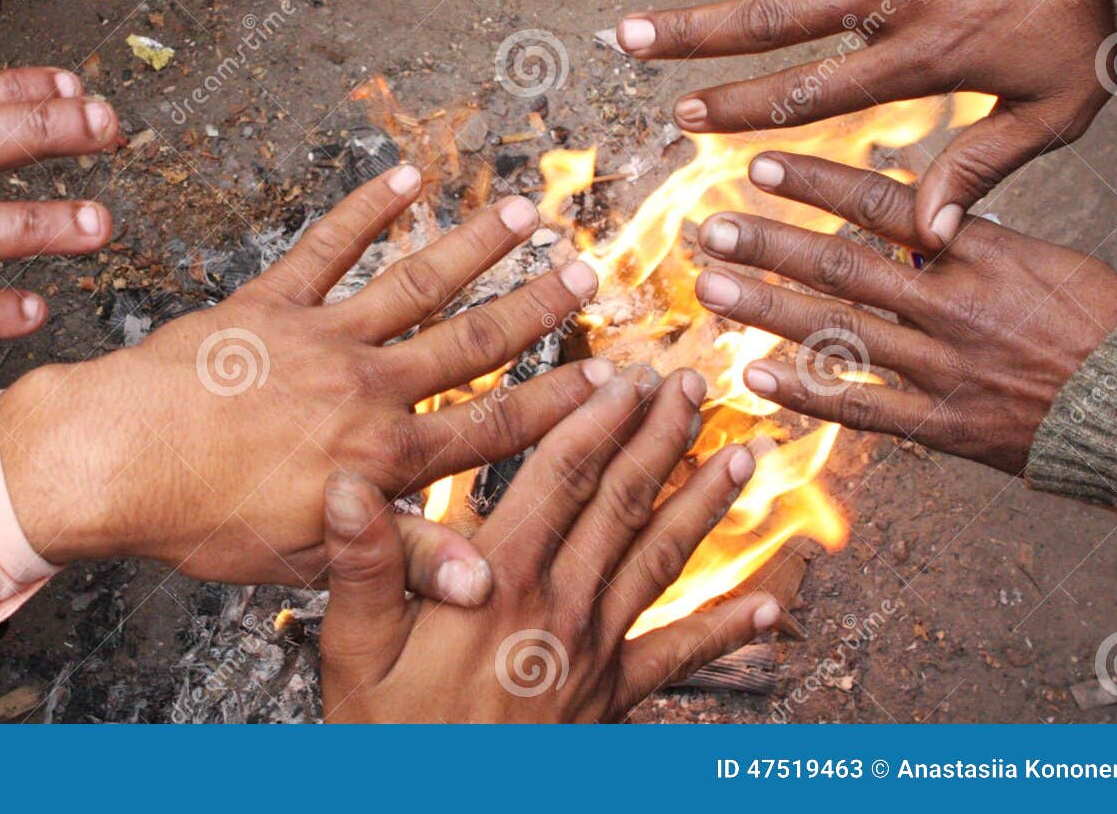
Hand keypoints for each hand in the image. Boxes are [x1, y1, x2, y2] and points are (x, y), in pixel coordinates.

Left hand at [0, 165, 610, 602]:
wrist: (112, 459)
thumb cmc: (200, 517)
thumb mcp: (310, 560)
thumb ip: (405, 559)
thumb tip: (489, 579)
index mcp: (380, 456)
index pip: (493, 427)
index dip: (558, 402)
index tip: (607, 375)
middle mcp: (364, 387)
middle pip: (471, 341)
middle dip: (535, 307)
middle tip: (586, 273)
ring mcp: (320, 337)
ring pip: (415, 282)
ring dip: (474, 245)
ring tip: (523, 211)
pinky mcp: (270, 302)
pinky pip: (327, 246)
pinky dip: (366, 209)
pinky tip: (403, 177)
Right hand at [318, 369, 779, 721]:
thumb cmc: (393, 742)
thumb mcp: (357, 652)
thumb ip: (367, 565)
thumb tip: (349, 486)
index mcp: (500, 582)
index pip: (562, 478)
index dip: (599, 418)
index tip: (628, 373)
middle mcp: (560, 606)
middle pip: (622, 502)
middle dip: (661, 436)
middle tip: (694, 384)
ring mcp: (595, 653)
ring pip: (661, 559)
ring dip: (703, 502)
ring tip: (742, 454)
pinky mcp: (612, 699)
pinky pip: (680, 657)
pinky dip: (728, 630)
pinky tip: (768, 607)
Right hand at [614, 0, 1116, 246]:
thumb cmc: (1093, 21)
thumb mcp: (1053, 114)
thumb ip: (979, 170)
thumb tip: (926, 241)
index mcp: (923, 57)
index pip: (810, 90)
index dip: (739, 105)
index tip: (683, 116)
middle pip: (775, 20)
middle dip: (694, 34)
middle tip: (628, 40)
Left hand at [691, 152, 1116, 471]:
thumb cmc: (1096, 323)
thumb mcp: (1039, 257)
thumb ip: (966, 238)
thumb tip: (907, 212)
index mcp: (981, 252)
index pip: (885, 207)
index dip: (816, 185)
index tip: (759, 166)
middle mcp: (955, 306)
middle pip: (843, 268)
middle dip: (769, 247)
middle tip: (709, 230)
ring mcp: (946, 368)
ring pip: (840, 333)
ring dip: (766, 311)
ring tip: (711, 290)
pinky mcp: (946, 426)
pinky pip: (864, 407)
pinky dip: (806, 392)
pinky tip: (754, 375)